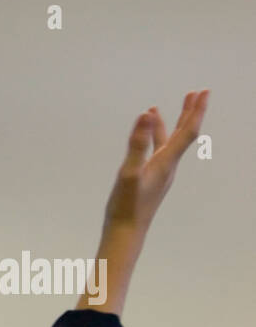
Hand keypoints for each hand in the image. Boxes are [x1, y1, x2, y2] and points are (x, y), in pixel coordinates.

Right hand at [81, 91, 208, 314]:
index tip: (202, 92)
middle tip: (195, 93)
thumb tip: (146, 114)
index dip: (196, 110)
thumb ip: (138, 143)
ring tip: (155, 110)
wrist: (125, 233)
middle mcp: (167, 166)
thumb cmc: (127, 207)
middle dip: (188, 113)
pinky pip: (155, 154)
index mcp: (166, 162)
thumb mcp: (129, 172)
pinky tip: (143, 141)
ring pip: (167, 143)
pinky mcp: (149, 181)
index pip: (187, 131)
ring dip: (166, 125)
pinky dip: (151, 141)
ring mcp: (159, 174)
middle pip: (183, 135)